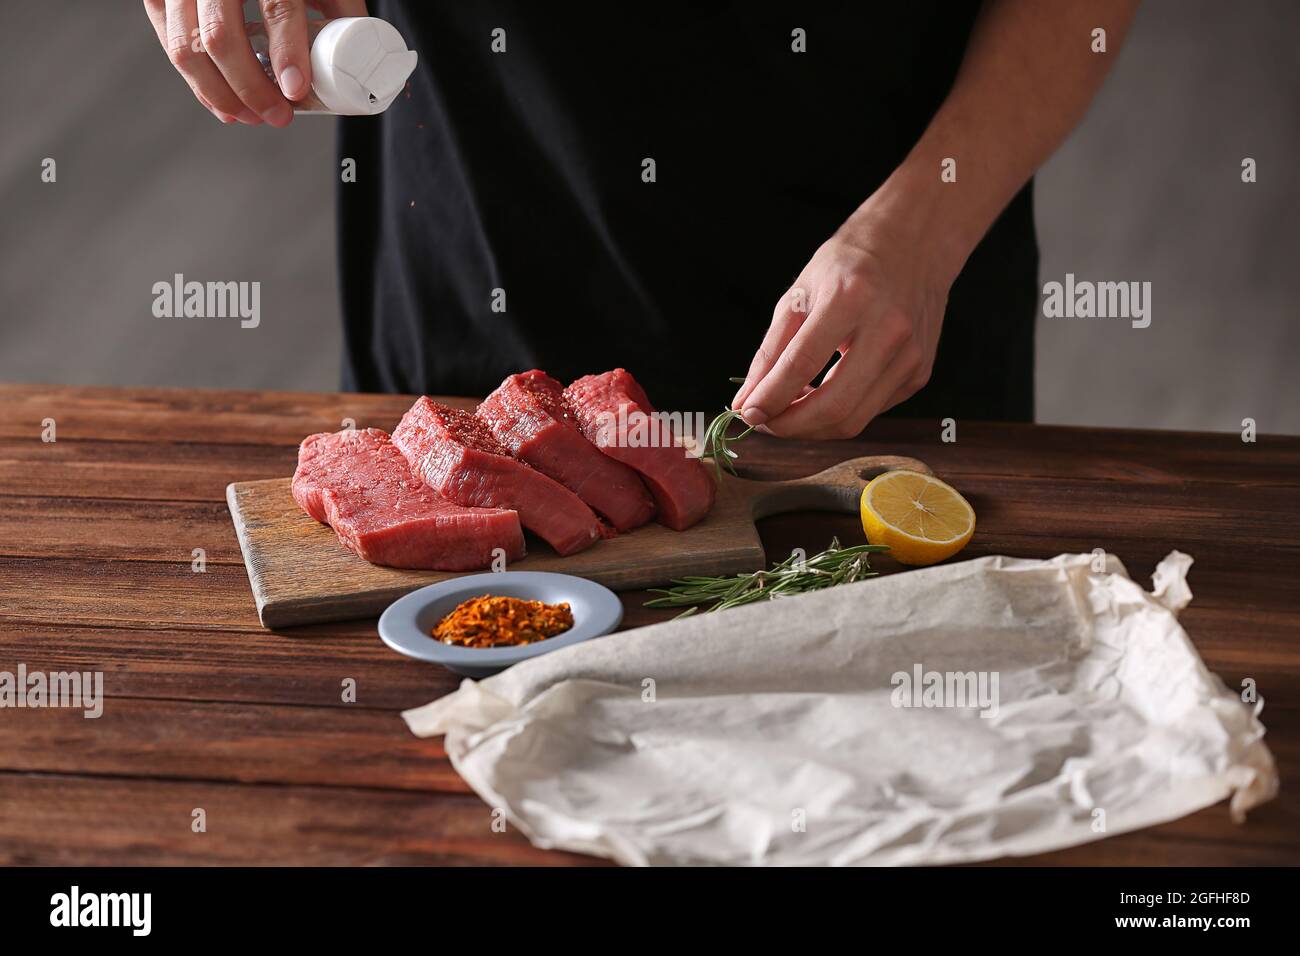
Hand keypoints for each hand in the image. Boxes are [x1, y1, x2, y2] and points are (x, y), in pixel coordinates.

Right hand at [142, 0, 366, 125]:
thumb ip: (342, 11)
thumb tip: (364, 63)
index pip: (276, 5)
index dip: (287, 52)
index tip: (296, 90)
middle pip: (221, 36)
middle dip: (250, 88)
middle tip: (278, 116)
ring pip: (186, 47)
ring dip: (219, 94)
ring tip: (251, 117)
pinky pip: (169, 41)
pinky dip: (195, 81)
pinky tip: (222, 103)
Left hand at [731, 200, 959, 439]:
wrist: (913, 244)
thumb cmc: (850, 265)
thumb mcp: (800, 293)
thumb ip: (771, 351)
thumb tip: (747, 400)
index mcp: (851, 298)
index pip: (803, 364)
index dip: (771, 397)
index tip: (747, 413)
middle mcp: (888, 330)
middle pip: (834, 406)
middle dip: (789, 426)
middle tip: (764, 421)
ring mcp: (910, 356)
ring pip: (853, 420)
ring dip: (811, 427)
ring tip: (788, 410)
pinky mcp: (920, 373)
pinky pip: (870, 411)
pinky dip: (838, 414)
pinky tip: (821, 396)